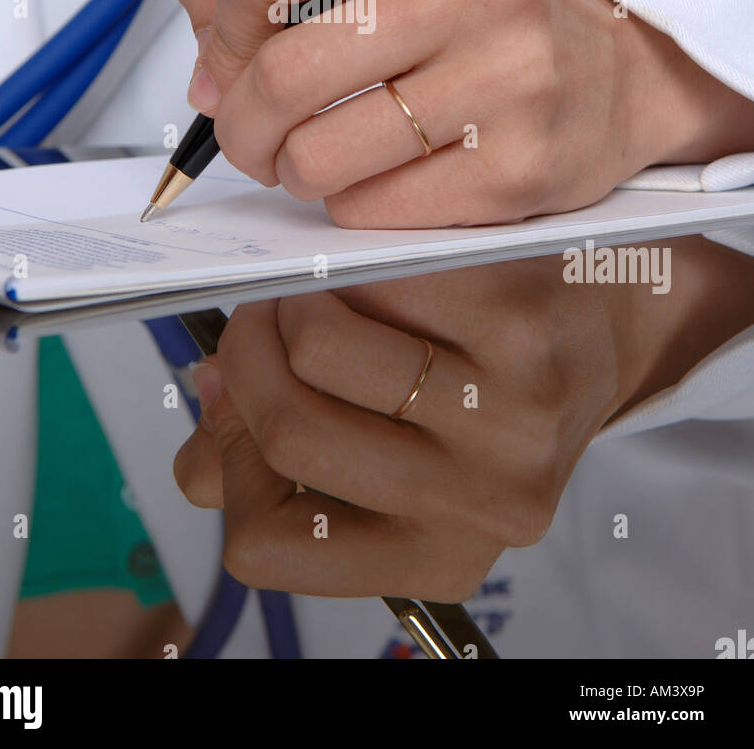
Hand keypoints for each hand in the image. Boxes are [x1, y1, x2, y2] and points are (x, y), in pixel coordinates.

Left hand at [166, 0, 753, 227]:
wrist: (618, 73)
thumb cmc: (485, 16)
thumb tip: (193, 11)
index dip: (219, 24)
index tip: (230, 55)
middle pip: (283, 73)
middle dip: (239, 123)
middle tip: (247, 135)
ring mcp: (507, 82)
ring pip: (318, 154)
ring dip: (288, 169)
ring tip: (309, 158)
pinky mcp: (518, 170)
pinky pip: (372, 208)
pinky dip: (348, 203)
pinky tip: (374, 178)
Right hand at [173, 238, 753, 598]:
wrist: (603, 314)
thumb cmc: (484, 378)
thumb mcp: (393, 448)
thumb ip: (283, 458)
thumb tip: (205, 434)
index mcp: (434, 553)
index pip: (266, 545)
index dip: (230, 464)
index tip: (240, 405)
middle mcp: (478, 503)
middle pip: (287, 429)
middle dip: (246, 357)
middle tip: (259, 319)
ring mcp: (507, 415)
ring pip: (317, 345)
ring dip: (292, 299)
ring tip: (317, 285)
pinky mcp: (519, 323)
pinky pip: (369, 274)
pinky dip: (348, 256)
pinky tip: (367, 259)